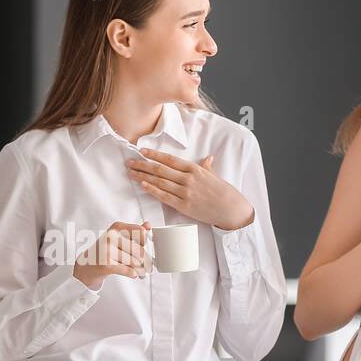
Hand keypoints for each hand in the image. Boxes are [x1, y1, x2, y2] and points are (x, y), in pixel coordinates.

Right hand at [72, 220, 150, 289]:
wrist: (86, 266)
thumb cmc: (105, 250)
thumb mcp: (118, 237)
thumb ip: (134, 231)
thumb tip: (148, 225)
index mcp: (116, 228)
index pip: (141, 232)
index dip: (144, 242)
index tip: (142, 246)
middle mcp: (111, 237)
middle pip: (140, 251)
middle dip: (144, 260)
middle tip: (143, 263)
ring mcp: (108, 251)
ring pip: (136, 262)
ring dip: (140, 269)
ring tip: (138, 269)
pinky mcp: (107, 265)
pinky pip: (130, 271)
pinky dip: (134, 274)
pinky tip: (132, 273)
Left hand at [126, 150, 254, 230]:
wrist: (231, 209)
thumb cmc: (224, 192)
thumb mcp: (214, 176)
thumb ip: (207, 167)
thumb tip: (207, 158)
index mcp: (195, 169)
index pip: (170, 159)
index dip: (154, 154)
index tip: (142, 151)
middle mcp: (188, 179)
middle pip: (161, 170)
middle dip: (143, 165)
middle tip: (130, 162)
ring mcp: (185, 192)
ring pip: (160, 182)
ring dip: (143, 176)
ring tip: (131, 172)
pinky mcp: (184, 206)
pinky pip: (164, 196)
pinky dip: (152, 190)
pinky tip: (143, 184)